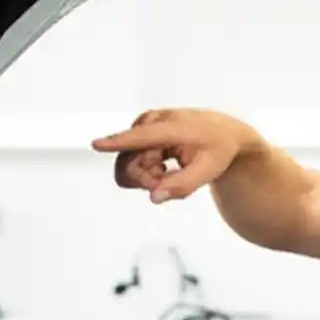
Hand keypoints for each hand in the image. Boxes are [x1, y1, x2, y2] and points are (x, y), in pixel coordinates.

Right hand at [92, 108, 255, 202]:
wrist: (223, 133)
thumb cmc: (217, 149)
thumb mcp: (208, 171)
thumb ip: (181, 186)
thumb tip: (154, 197)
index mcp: (174, 127)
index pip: (143, 137)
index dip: (118, 143)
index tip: (96, 145)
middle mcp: (154, 121)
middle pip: (130, 160)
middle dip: (145, 179)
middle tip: (166, 182)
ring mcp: (145, 125)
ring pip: (129, 161)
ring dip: (147, 175)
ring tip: (169, 171)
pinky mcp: (141, 130)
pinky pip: (132, 158)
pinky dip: (147, 169)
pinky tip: (164, 166)